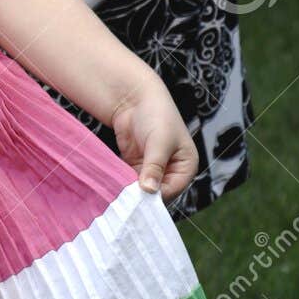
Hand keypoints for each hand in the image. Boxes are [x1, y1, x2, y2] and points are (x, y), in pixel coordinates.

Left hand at [111, 79, 199, 203]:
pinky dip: (122, 184)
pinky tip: (112, 187)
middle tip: (125, 201)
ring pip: (142, 190)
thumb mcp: (159, 142)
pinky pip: (129, 181)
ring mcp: (153, 170)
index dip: (156, 197)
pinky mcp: (136, 166)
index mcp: (186, 166)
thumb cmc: (156, 114)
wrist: (135, 97)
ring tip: (117, 196)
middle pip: (157, 193)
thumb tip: (149, 191)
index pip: (172, 190)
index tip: (138, 201)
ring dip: (130, 192)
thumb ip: (154, 167)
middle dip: (142, 196)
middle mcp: (171, 171)